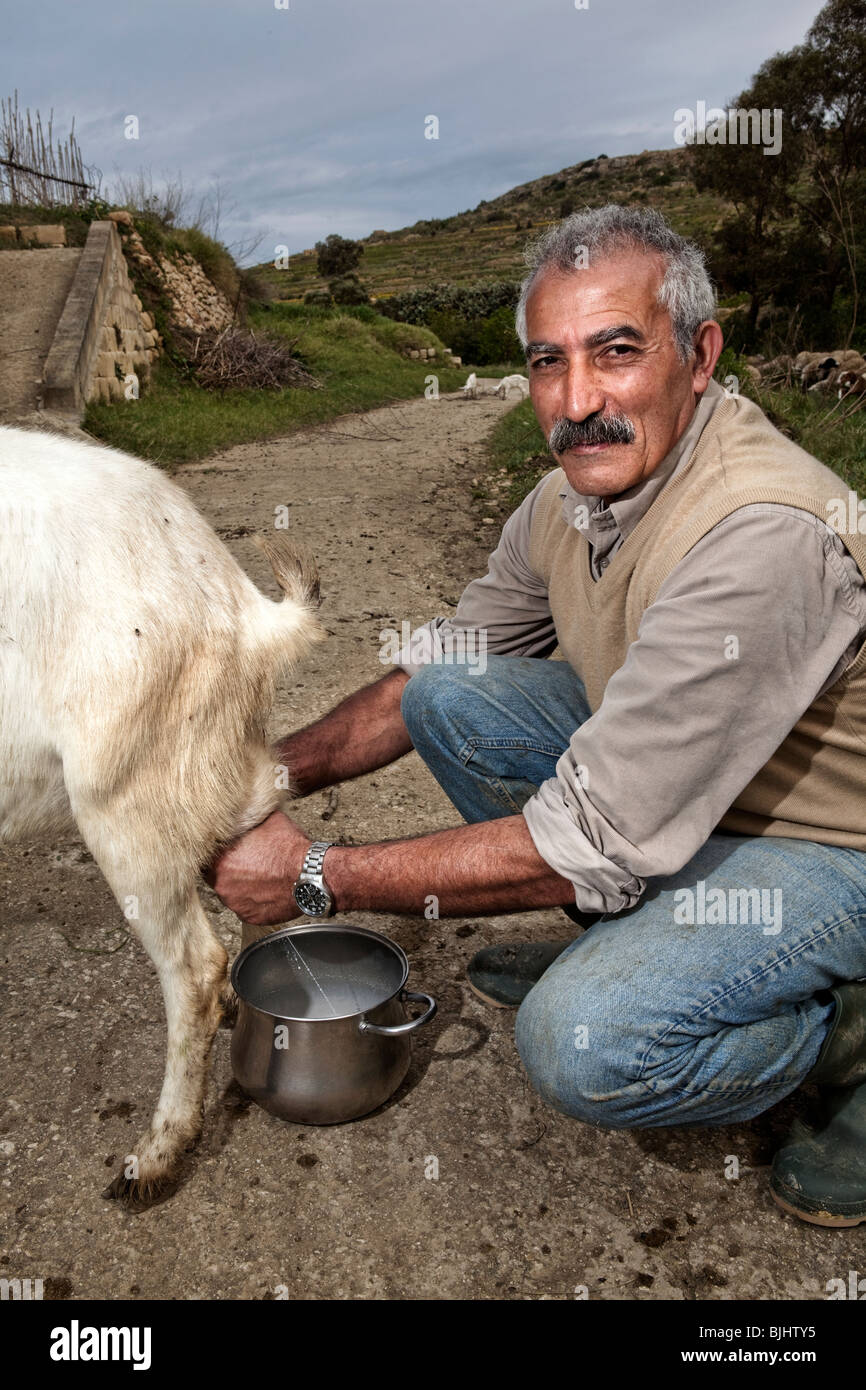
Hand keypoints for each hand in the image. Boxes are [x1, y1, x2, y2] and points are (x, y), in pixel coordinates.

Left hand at [204, 810, 310, 925]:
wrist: (311, 875)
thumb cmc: (290, 849)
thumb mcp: (267, 820)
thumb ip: (248, 819)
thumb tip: (244, 814)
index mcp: (220, 860)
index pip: (206, 856)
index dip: (219, 852)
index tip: (229, 850)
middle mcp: (222, 884)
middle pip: (217, 876)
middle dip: (230, 869)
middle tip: (248, 862)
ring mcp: (235, 904)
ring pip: (231, 893)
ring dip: (242, 885)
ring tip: (261, 875)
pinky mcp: (250, 917)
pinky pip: (246, 908)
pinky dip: (255, 900)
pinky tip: (267, 889)